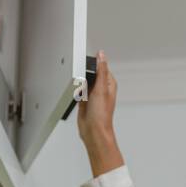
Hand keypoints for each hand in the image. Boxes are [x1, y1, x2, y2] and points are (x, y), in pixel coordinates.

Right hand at [77, 50, 122, 174]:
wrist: (93, 132)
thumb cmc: (101, 115)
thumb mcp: (102, 88)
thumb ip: (101, 70)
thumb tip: (101, 55)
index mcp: (109, 83)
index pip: (101, 66)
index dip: (93, 64)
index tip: (86, 63)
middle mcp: (101, 88)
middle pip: (90, 73)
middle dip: (84, 74)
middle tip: (83, 80)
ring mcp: (92, 95)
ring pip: (83, 82)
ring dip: (79, 83)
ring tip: (80, 89)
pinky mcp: (84, 101)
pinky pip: (78, 91)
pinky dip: (76, 91)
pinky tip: (76, 95)